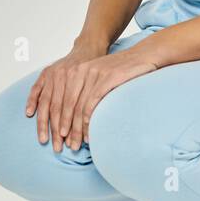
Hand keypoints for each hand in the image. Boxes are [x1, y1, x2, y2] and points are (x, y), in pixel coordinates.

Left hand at [25, 48, 157, 151]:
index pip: (60, 99)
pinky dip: (88, 121)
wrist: (143, 55)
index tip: (58, 136)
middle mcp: (81, 70)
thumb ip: (86, 91)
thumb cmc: (122, 70)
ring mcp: (93, 74)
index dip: (56, 119)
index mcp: (75, 71)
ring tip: (75, 144)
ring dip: (75, 129)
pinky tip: (88, 134)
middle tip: (64, 145)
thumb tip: (75, 116)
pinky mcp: (106, 78)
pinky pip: (92, 103)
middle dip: (63, 128)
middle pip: (66, 105)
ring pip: (77, 107)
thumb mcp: (98, 76)